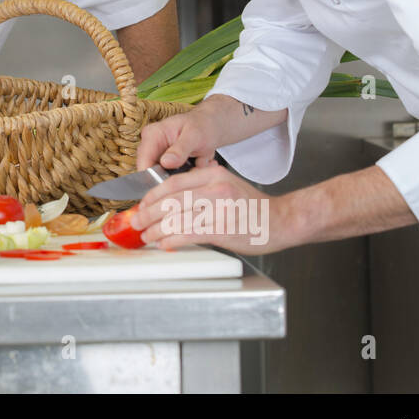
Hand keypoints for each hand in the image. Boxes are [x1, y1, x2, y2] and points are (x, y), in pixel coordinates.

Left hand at [130, 160, 291, 254]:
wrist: (281, 220)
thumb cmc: (252, 207)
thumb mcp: (227, 185)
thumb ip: (201, 188)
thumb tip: (168, 201)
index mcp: (213, 175)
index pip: (173, 182)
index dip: (152, 195)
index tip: (141, 204)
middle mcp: (215, 189)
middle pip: (171, 200)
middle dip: (148, 213)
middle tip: (137, 222)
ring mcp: (220, 209)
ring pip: (177, 219)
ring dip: (157, 230)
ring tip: (147, 236)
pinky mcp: (223, 229)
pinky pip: (189, 235)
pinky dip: (172, 240)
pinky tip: (164, 243)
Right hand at [135, 107, 222, 173]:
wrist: (210, 126)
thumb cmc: (202, 126)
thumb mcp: (194, 136)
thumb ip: (180, 149)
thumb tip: (165, 163)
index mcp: (153, 135)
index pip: (144, 161)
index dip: (154, 177)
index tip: (173, 186)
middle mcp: (151, 146)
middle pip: (151, 172)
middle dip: (172, 179)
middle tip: (194, 173)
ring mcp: (158, 156)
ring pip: (162, 178)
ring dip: (181, 179)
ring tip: (199, 167)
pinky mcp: (166, 165)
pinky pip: (171, 178)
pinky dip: (185, 178)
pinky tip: (199, 168)